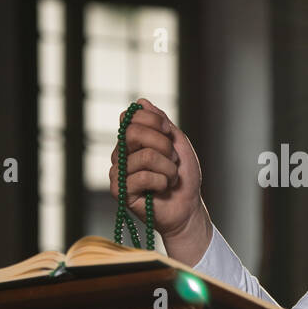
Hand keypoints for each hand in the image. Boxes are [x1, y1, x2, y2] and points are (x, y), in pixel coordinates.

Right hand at [108, 97, 207, 250]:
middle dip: (163, 145)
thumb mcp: (177, 142)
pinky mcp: (120, 191)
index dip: (154, 121)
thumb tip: (140, 102)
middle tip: (173, 158)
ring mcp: (119, 172)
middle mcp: (121, 154)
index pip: (131, 116)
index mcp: (132, 140)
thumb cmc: (183, 176)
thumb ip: (160, 122)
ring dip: (168, 167)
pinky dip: (162, 181)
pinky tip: (162, 188)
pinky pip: (143, 177)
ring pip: (144, 156)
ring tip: (170, 177)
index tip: (169, 133)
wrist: (188, 206)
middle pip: (133, 132)